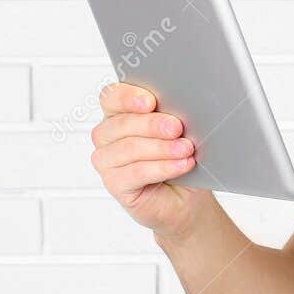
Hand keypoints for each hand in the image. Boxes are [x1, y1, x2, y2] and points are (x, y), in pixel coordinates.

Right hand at [89, 81, 216, 239]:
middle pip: (121, 123)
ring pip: (129, 149)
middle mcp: (108, 135)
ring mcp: (107, 161)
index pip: (112, 97)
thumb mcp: (179, 130)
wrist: (186, 195)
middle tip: (177, 127)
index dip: (128, 97)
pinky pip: (135, 173)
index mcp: (119, 112)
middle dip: (152, 124)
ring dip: (161, 148)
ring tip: (186, 149)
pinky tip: (182, 164)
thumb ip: (172, 114)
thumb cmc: (180, 156)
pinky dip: (162, 167)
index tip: (150, 102)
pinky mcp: (114, 184)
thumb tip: (182, 104)